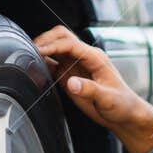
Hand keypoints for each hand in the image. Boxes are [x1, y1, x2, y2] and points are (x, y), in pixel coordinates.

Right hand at [33, 24, 152, 148]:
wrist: (125, 115)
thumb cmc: (123, 105)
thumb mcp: (108, 99)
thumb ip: (90, 90)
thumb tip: (72, 82)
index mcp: (95, 58)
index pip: (70, 43)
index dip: (52, 45)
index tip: (38, 51)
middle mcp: (85, 58)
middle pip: (61, 37)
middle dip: (45, 41)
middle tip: (29, 50)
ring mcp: (76, 66)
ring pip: (55, 48)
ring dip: (42, 50)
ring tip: (28, 57)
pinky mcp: (70, 76)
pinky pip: (53, 64)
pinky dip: (43, 64)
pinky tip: (36, 70)